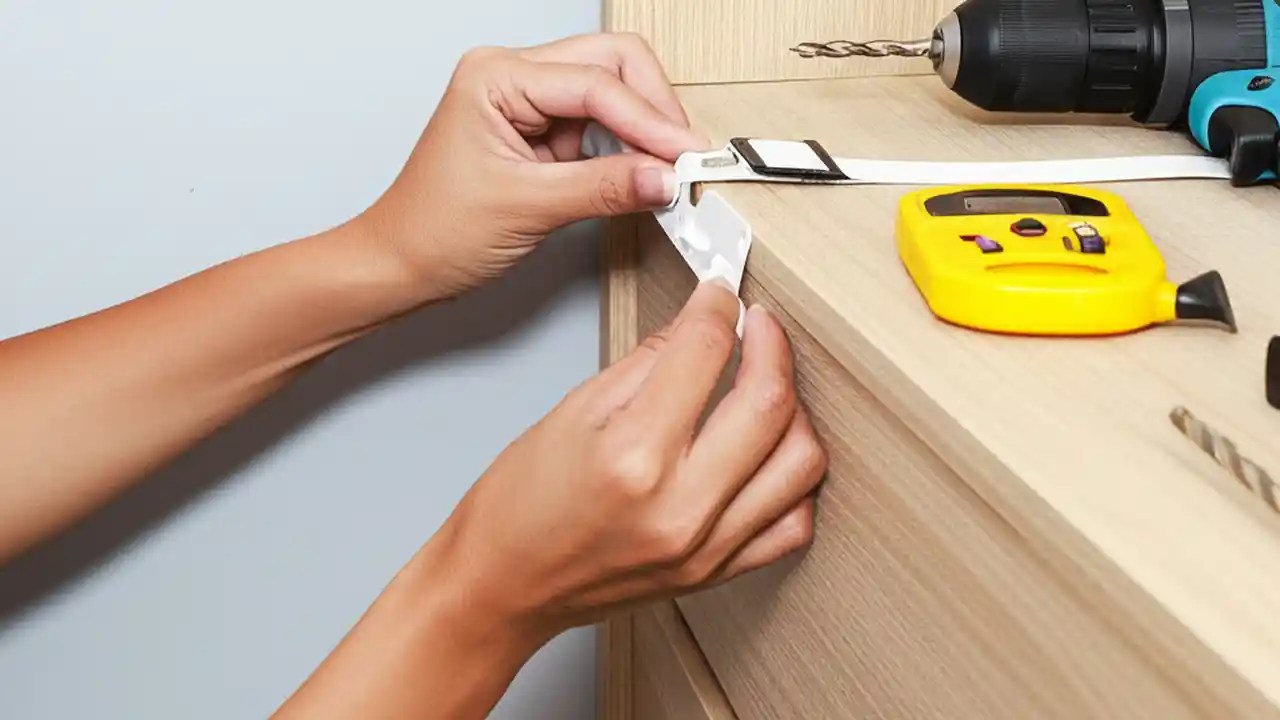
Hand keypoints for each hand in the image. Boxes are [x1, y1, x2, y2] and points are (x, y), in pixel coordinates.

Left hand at [358, 33, 709, 300]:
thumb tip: (663, 177)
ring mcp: (528, 102)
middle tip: (684, 157)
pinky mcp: (541, 132)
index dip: (650, 120)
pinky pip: (600, 126)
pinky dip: (628, 148)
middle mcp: (511, 76)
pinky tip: (642, 174)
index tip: (687, 156)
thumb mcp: (527, 208)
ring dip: (644, 129)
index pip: (596, 83)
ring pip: (612, 92)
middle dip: (654, 108)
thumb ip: (603, 189)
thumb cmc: (433, 230)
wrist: (401, 264)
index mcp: (495, 76)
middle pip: (612, 64)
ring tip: (668, 170)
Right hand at [435, 282, 828, 639]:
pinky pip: (793, 523)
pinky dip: (794, 479)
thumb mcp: (572, 412)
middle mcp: (679, 506)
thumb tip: (697, 325)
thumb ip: (646, 364)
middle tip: (758, 327)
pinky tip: (770, 453)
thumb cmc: (522, 505)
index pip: (705, 352)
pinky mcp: (716, 572)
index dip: (719, 306)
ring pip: (801, 461)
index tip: (719, 295)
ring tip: (767, 388)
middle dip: (772, 345)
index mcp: (632, 456)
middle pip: (769, 402)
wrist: (504, 585)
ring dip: (795, 409)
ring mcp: (705, 546)